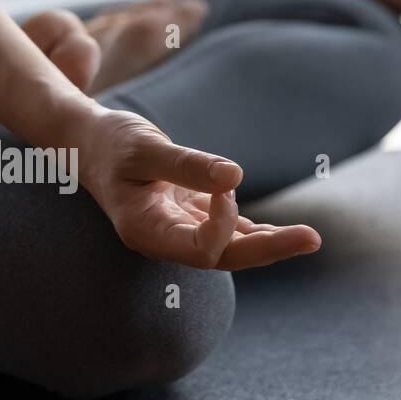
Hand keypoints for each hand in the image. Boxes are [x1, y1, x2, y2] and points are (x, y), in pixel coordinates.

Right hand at [76, 109, 321, 269]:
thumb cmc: (112, 142)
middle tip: (311, 239)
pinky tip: (283, 232)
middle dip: (268, 249)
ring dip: (268, 243)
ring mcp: (177, 230)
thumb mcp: (145, 147)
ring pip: (228, 247)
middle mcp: (164, 239)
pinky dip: (252, 230)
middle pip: (222, 256)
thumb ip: (186, 164)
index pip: (200, 248)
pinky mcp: (187, 216)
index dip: (224, 222)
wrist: (89, 143)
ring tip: (307, 238)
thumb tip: (235, 176)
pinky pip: (225, 231)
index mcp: (146, 231)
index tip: (225, 181)